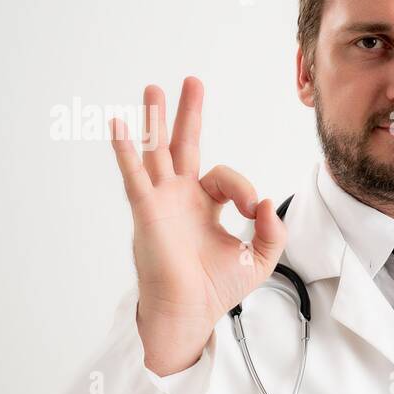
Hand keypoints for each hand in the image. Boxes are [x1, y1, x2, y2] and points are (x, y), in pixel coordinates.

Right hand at [109, 77, 286, 375]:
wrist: (191, 312)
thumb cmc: (217, 289)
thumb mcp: (260, 258)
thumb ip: (274, 231)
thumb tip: (268, 203)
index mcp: (205, 206)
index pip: (226, 178)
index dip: (244, 189)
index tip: (254, 210)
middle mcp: (180, 198)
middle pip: (184, 146)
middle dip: (189, 113)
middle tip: (193, 81)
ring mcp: (162, 201)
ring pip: (157, 152)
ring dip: (155, 120)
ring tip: (152, 88)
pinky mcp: (148, 211)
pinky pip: (135, 175)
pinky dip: (127, 150)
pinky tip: (119, 125)